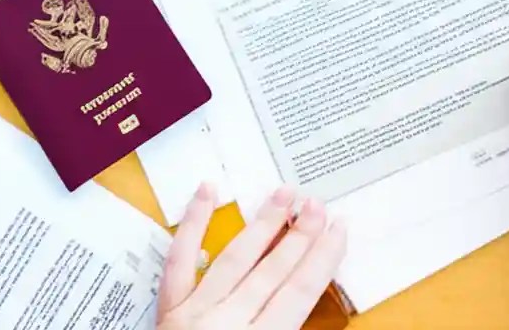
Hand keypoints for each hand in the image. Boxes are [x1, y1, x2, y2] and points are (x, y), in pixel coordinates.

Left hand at [156, 183, 346, 329]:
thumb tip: (307, 301)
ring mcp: (194, 315)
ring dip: (262, 225)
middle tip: (318, 205)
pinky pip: (179, 261)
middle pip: (272, 272)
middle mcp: (226, 326)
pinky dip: (192, 225)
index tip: (340, 230)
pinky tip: (207, 192)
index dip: (323, 259)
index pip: (299, 294)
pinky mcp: (168, 311)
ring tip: (283, 195)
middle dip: (299, 236)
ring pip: (235, 259)